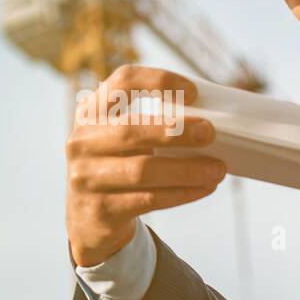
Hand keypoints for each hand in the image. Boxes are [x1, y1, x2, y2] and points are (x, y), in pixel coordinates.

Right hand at [65, 65, 226, 266]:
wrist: (87, 218)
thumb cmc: (116, 166)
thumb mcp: (119, 139)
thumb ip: (149, 125)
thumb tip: (207, 123)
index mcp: (91, 112)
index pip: (122, 82)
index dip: (158, 81)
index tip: (193, 92)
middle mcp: (82, 141)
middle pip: (131, 130)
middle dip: (175, 131)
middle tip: (209, 133)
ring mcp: (86, 177)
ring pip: (142, 170)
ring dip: (186, 170)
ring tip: (218, 170)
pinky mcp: (100, 208)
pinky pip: (147, 199)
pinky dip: (181, 193)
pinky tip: (203, 188)